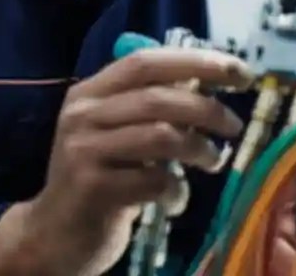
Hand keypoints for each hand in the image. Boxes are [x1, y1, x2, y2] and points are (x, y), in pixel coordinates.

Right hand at [0, 47, 254, 275]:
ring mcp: (84, 151)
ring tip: (214, 160)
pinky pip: (154, 181)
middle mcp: (82, 114)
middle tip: (234, 125)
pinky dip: (177, 190)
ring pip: (161, 136)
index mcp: (90, 91)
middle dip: (207, 109)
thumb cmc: (100, 176)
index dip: (197, 61)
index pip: (146, 61)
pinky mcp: (93, 189)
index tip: (240, 71)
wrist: (55, 233)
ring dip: (200, 148)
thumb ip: (152, 105)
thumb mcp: (118, 132)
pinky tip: (176, 199)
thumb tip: (212, 78)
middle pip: (158, 98)